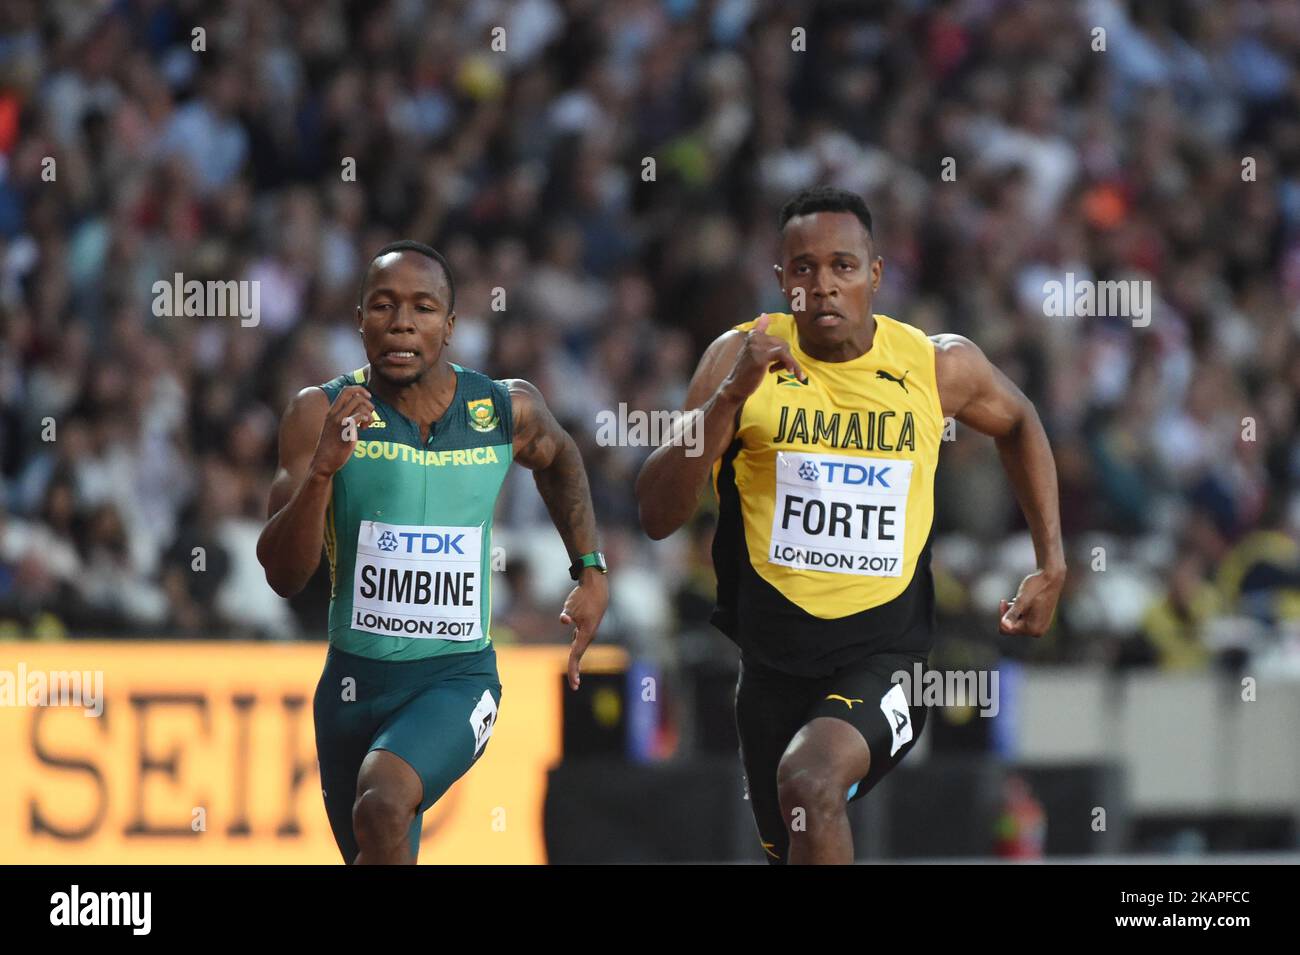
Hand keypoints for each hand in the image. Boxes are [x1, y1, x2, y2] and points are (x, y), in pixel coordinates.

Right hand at [310, 385, 373, 477]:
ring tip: (366, 423)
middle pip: (355, 395)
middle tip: (369, 413)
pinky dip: (367, 419)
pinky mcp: (345, 431)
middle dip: (367, 401)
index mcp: (331, 412)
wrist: (323, 462)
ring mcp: (339, 422)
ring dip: (368, 413)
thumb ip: (344, 417)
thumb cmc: (331, 447)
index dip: (359, 389)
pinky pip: (360, 416)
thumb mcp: (334, 428)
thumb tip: (360, 410)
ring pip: (360, 405)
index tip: (368, 396)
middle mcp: (334, 414)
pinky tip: (364, 428)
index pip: (345, 390)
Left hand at [561, 569, 607, 690]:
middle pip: (578, 655)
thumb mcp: (571, 606)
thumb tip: (563, 620)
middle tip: (575, 685)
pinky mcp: (585, 626)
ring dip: (576, 662)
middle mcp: (588, 635)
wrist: (596, 588)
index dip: (573, 669)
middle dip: (575, 670)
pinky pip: (579, 642)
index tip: (574, 683)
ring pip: (579, 649)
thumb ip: (566, 615)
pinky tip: (574, 656)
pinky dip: (576, 651)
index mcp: (586, 633)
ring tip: (574, 677)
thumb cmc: (583, 597)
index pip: (576, 655)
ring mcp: (587, 631)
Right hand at [719, 313, 804, 401]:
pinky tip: (791, 372)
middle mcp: (754, 337)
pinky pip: (784, 356)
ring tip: (788, 372)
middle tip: (778, 369)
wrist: (735, 387)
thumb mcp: (753, 352)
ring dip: (790, 362)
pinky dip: (791, 364)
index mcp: (752, 335)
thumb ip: (760, 336)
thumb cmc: (746, 373)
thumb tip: (764, 315)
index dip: (771, 332)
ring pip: (784, 349)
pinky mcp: (761, 356)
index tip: (770, 331)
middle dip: (785, 357)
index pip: (766, 328)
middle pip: (781, 343)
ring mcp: (757, 346)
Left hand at [999, 568, 1064, 636]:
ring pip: (1018, 623)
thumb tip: (1004, 627)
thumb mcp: (1021, 600)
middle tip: (1009, 600)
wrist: (1051, 577)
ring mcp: (1041, 627)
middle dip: (1009, 614)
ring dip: (1015, 612)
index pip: (1006, 629)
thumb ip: (1012, 614)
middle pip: (1012, 628)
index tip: (1003, 600)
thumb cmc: (1036, 587)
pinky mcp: (1041, 621)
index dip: (1002, 615)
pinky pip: (1024, 620)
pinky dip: (1021, 611)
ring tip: (1019, 599)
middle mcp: (1038, 632)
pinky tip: (1025, 601)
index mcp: (1033, 629)